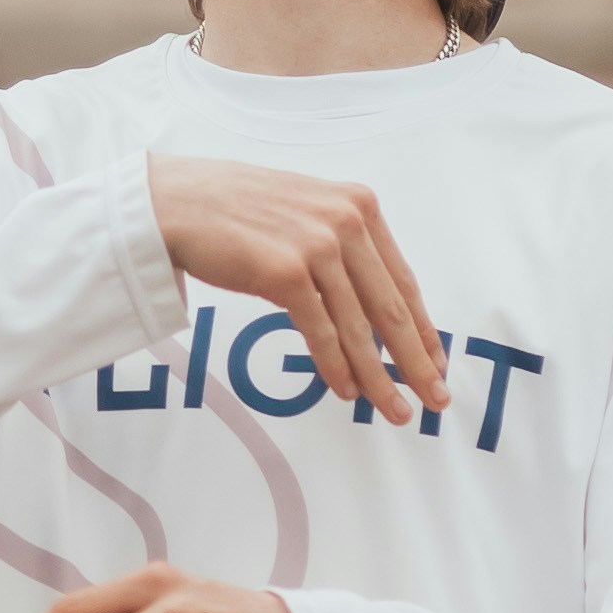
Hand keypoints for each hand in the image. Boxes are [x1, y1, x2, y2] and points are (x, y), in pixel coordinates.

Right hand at [143, 158, 449, 423]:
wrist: (176, 202)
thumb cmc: (236, 210)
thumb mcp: (305, 211)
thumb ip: (340, 244)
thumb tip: (370, 303)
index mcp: (358, 205)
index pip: (402, 280)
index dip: (422, 328)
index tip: (436, 362)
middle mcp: (346, 222)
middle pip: (392, 308)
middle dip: (415, 361)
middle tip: (435, 398)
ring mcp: (317, 246)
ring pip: (360, 328)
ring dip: (380, 377)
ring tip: (395, 410)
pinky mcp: (286, 272)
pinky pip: (321, 332)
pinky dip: (337, 367)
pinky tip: (347, 391)